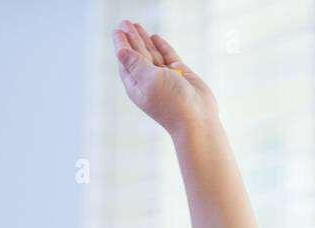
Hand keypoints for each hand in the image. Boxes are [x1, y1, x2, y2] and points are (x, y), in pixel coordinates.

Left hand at [111, 20, 216, 137]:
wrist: (197, 119)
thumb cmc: (171, 102)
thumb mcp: (149, 79)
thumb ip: (135, 63)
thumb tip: (120, 51)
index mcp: (137, 84)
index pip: (126, 60)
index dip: (121, 44)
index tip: (117, 29)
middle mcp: (149, 80)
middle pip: (137, 54)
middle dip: (131, 38)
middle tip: (125, 22)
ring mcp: (165, 77)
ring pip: (151, 53)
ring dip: (143, 39)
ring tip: (136, 25)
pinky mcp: (180, 74)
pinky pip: (167, 56)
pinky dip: (161, 46)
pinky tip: (155, 38)